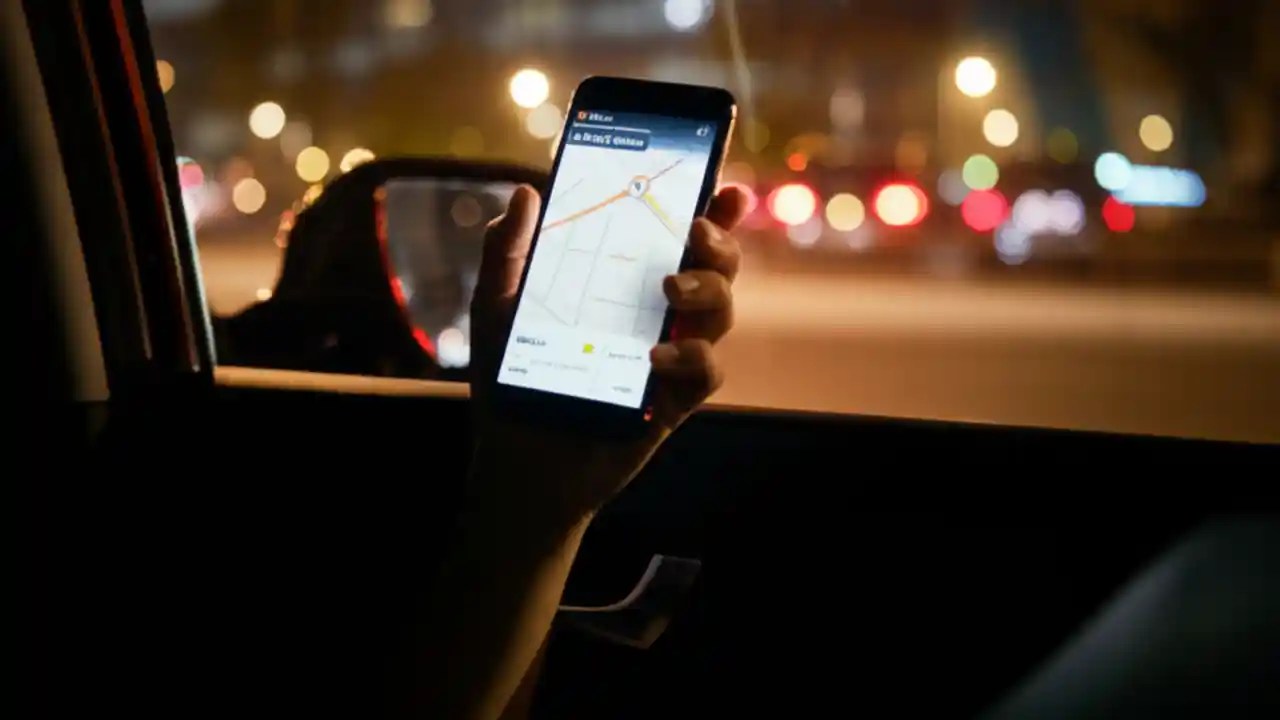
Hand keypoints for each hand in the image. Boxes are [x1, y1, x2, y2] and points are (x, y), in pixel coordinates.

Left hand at [468, 184, 748, 527]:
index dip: (711, 209)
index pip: (677, 238)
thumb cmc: (510, 381)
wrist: (514, 463)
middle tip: (694, 231)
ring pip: (721, 311)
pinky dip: (690, 356)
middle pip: (715, 268)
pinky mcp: (673, 403)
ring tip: (668, 288)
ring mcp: (671, 358)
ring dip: (706, 289)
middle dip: (719, 241)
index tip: (724, 184)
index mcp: (625, 285)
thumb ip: (508, 251)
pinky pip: (706, 372)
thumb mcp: (497, 309)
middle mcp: (658, 315)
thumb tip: (524, 193)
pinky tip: (657, 353)